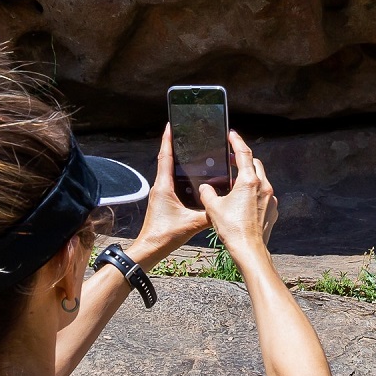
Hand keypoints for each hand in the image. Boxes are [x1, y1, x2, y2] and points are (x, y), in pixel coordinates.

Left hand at [133, 126, 209, 256]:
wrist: (149, 250)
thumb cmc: (164, 236)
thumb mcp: (191, 224)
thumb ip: (209, 214)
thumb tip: (226, 206)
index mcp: (164, 186)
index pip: (165, 157)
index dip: (168, 140)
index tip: (171, 125)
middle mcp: (160, 187)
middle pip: (167, 160)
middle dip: (175, 146)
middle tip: (186, 134)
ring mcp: (161, 194)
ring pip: (169, 172)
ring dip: (178, 160)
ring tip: (191, 151)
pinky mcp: (164, 201)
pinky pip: (172, 182)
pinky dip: (180, 175)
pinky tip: (192, 177)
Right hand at [197, 131, 277, 255]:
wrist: (249, 250)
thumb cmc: (232, 229)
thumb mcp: (213, 208)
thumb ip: (207, 193)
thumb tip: (205, 187)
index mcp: (249, 181)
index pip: (244, 154)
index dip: (237, 142)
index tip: (232, 134)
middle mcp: (263, 187)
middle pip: (255, 164)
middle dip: (243, 159)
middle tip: (231, 159)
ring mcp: (270, 199)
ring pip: (260, 179)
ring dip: (249, 176)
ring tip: (234, 182)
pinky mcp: (272, 210)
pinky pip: (264, 195)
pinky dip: (254, 192)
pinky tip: (243, 201)